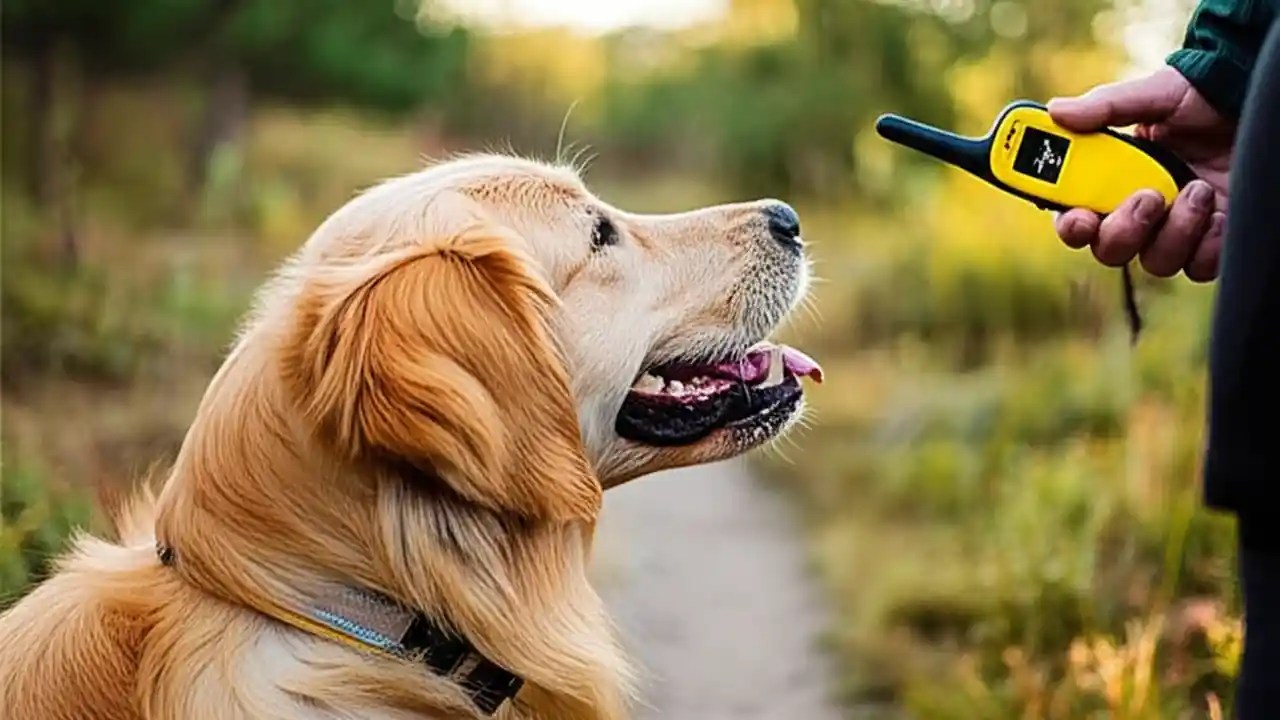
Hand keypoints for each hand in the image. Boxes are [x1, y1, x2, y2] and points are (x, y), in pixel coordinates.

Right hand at [1048, 67, 1234, 281]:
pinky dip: (1207, 245)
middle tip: (1149, 197)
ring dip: (1175, 231)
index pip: (1075, 217)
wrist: (1250, 102)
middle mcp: (1138, 212)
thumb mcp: (1154, 94)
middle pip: (1109, 249)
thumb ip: (1105, 106)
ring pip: (1155, 261)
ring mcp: (1174, 229)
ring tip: (1198, 190)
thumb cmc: (1200, 99)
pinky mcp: (1209, 241)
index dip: (1071, 226)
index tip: (1081, 217)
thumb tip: (1057, 111)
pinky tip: (1218, 212)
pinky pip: (1197, 267)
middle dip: (1124, 230)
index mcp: (1111, 181)